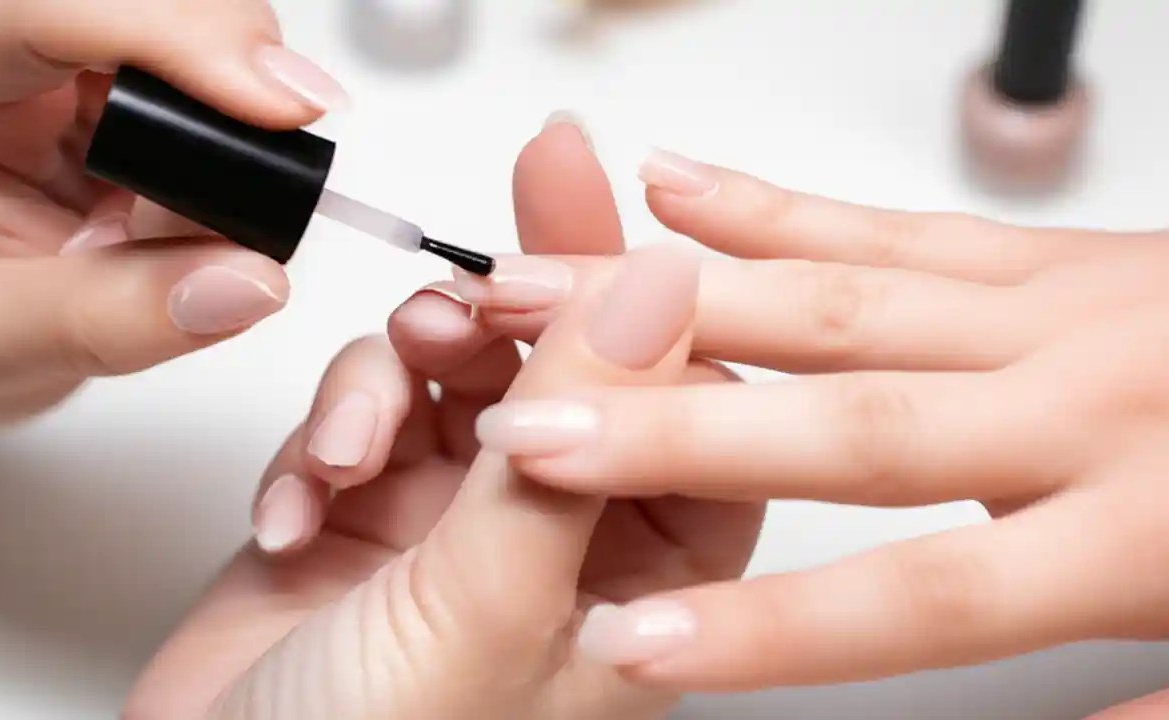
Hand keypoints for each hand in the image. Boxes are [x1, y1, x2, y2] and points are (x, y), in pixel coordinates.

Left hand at [0, 0, 346, 427]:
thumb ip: (115, 315)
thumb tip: (253, 278)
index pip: (47, 12)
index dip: (173, 37)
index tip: (277, 106)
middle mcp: (9, 62)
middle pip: (147, 0)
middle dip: (235, 64)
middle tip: (282, 157)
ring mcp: (75, 76)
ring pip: (197, 27)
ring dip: (246, 112)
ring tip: (211, 221)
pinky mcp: (129, 102)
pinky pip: (218, 87)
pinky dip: (253, 145)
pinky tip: (217, 210)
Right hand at [122, 124, 762, 719]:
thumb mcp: (489, 598)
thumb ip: (574, 435)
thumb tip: (662, 287)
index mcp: (645, 583)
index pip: (685, 410)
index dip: (636, 324)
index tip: (580, 260)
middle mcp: (561, 539)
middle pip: (567, 366)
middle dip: (509, 310)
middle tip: (472, 274)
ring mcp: (460, 520)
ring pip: (453, 370)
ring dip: (390, 383)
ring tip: (350, 444)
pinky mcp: (366, 510)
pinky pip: (360, 410)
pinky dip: (318, 439)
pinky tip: (294, 515)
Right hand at [456, 142, 1168, 714]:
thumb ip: (1148, 714)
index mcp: (1143, 526)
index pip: (918, 594)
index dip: (767, 628)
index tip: (636, 645)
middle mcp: (1080, 399)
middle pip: (846, 425)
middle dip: (672, 431)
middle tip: (537, 436)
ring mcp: (1055, 307)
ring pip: (837, 298)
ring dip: (682, 299)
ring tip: (553, 290)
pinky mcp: (1046, 253)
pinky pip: (889, 224)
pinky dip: (773, 205)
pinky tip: (684, 189)